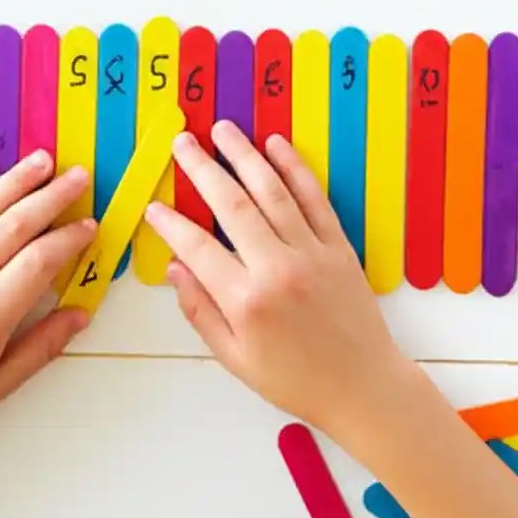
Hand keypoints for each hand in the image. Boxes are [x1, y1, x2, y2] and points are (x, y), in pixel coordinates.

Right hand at [143, 122, 405, 433]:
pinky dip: (295, 169)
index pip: (197, 247)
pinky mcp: (339, 248)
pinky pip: (314, 199)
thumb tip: (175, 269)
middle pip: (231, 205)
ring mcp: (312, 254)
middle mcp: (277, 269)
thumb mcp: (235, 358)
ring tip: (223, 130)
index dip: (171, 224)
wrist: (363, 387)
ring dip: (245, 156)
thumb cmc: (296, 380)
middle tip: (183, 142)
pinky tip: (276, 146)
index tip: (154, 206)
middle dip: (203, 169)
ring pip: (272, 192)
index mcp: (246, 301)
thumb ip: (201, 311)